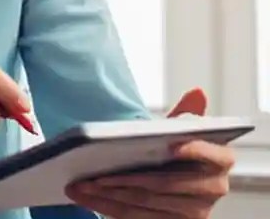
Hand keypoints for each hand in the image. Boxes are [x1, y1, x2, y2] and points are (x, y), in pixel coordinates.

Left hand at [66, 89, 234, 218]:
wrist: (176, 183)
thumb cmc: (174, 152)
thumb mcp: (180, 131)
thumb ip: (187, 115)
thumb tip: (197, 92)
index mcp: (220, 160)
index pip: (214, 154)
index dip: (195, 150)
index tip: (171, 145)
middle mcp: (213, 188)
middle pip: (164, 185)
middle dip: (124, 180)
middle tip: (93, 174)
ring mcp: (195, 210)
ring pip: (145, 203)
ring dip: (108, 195)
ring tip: (80, 185)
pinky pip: (136, 216)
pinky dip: (107, 206)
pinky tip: (86, 197)